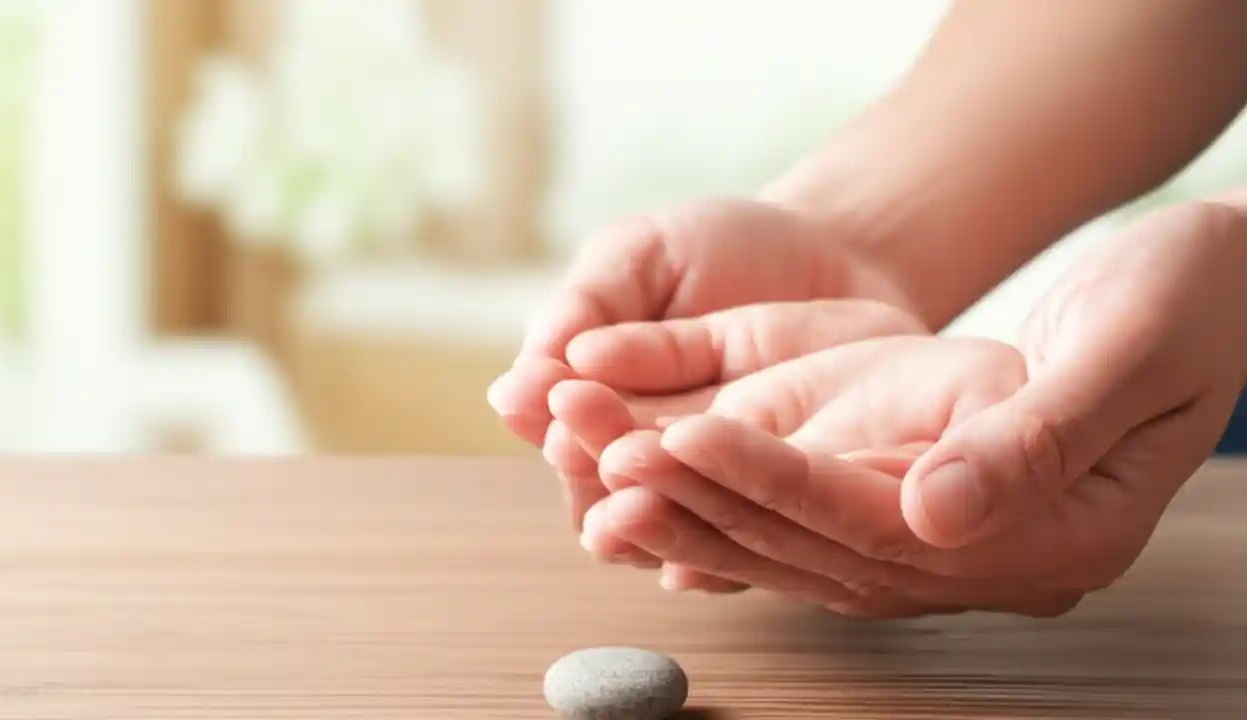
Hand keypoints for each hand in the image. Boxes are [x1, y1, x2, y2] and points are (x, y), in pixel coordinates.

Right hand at [486, 199, 921, 536]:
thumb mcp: (646, 252)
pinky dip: (709, 565)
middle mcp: (638, 452)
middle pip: (593, 482)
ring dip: (631, 525)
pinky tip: (690, 567)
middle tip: (568, 448)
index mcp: (595, 394)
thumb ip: (592, 303)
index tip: (534, 392)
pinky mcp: (769, 507)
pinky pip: (736, 550)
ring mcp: (702, 485)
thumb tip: (533, 366)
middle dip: (580, 464)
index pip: (552, 418)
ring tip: (622, 513)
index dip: (540, 407)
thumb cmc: (725, 247)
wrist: (837, 255)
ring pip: (653, 527)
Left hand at [588, 200, 1246, 616]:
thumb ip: (1033, 440)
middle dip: (698, 502)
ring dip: (692, 504)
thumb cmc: (1184, 306)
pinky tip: (656, 474)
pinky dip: (727, 493)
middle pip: (813, 547)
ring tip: (596, 464)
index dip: (768, 484)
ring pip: (795, 540)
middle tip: (596, 460)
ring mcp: (947, 535)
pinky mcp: (917, 497)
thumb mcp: (1126, 354)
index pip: (874, 524)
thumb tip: (932, 511)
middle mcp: (984, 556)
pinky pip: (807, 513)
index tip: (677, 438)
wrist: (1208, 297)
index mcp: (1045, 536)